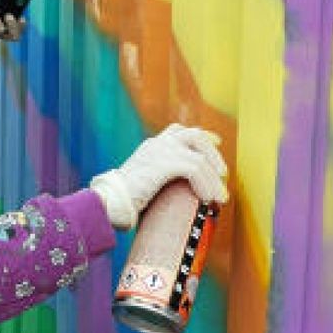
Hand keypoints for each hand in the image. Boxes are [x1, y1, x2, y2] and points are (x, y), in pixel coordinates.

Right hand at [89, 124, 228, 228]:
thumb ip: (161, 178)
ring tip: (219, 197)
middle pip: (195, 136)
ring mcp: (161, 151)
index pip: (181, 131)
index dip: (202, 136)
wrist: (109, 200)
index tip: (216, 143)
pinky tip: (207, 198)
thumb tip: (180, 192)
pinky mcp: (164, 163)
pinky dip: (205, 184)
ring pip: (199, 157)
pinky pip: (195, 169)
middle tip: (223, 174)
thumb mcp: (146, 182)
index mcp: (152, 146)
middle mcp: (157, 143)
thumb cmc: (124, 199)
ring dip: (213, 179)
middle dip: (213, 155)